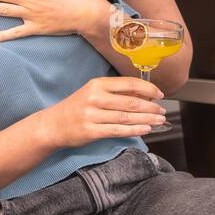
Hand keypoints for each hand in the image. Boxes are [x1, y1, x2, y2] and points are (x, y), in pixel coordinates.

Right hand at [40, 76, 167, 148]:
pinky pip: (118, 130)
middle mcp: (95, 97)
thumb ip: (116, 92)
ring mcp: (92, 115)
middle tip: (162, 111)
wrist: (52, 125)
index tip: (160, 94)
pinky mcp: (90, 131)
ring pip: (127, 117)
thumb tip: (144, 94)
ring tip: (159, 120)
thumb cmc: (76, 108)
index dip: (148, 89)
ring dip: (147, 119)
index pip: (129, 83)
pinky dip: (135, 130)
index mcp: (97, 84)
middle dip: (151, 107)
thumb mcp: (93, 93)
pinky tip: (146, 129)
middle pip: (131, 101)